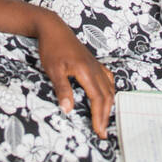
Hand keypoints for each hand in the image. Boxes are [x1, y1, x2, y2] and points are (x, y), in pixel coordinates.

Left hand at [36, 13, 114, 137]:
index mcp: (86, 72)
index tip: (99, 131)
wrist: (53, 28)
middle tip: (102, 132)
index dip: (99, 116)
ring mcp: (95, 65)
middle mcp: (94, 69)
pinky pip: (107, 78)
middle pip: (106, 96)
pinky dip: (110, 90)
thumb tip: (68, 110)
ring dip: (109, 105)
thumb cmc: (52, 48)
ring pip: (109, 88)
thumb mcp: (53, 70)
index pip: (97, 99)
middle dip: (105, 115)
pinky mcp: (93, 62)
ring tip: (105, 119)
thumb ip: (62, 89)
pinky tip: (108, 94)